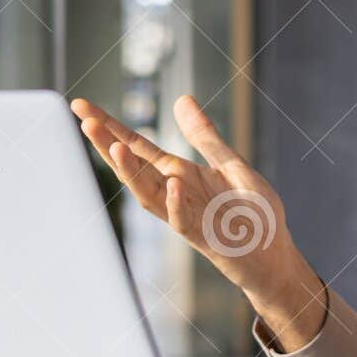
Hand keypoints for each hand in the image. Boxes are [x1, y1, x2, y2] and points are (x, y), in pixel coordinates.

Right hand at [70, 94, 326, 349]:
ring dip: (132, 173)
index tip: (81, 106)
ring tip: (114, 147)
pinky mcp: (205, 238)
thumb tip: (180, 99)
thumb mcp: (231, 165)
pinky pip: (185, 222)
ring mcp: (187, 216)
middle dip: (109, 144)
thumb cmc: (253, 214)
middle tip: (84, 119)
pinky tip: (173, 184)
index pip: (138, 146)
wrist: (274, 258)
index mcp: (180, 174)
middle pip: (135, 167)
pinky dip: (178, 204)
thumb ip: (205, 137)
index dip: (111, 127)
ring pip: (150, 195)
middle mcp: (176, 194)